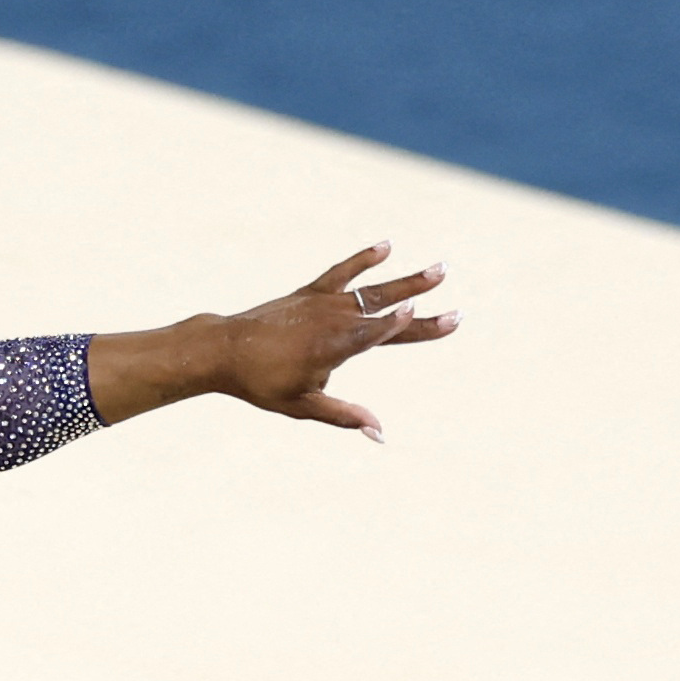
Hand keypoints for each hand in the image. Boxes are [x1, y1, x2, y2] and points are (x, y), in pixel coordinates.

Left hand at [89, 241, 461, 438]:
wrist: (223, 350)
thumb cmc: (261, 383)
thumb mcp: (302, 404)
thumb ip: (343, 415)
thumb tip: (380, 433)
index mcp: (331, 347)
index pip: (371, 335)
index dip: (395, 324)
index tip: (417, 311)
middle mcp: (330, 320)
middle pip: (382, 311)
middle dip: (419, 308)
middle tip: (456, 310)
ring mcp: (322, 303)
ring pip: (371, 289)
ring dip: (406, 280)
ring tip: (440, 270)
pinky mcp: (311, 293)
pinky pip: (342, 273)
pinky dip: (363, 260)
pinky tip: (387, 246)